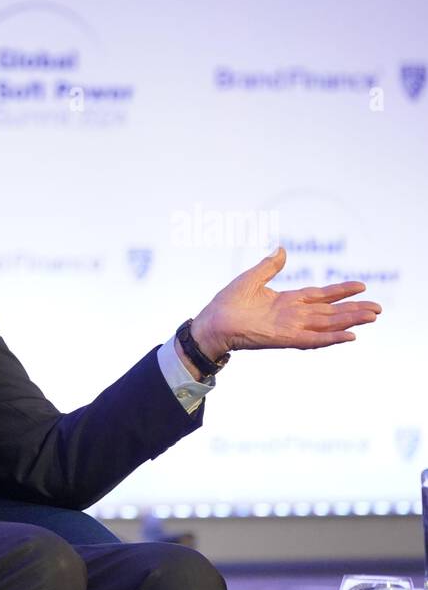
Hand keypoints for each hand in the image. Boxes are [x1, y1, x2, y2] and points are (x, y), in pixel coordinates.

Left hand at [189, 246, 381, 363]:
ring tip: (372, 318)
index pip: (320, 296)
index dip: (340, 291)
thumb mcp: (251, 278)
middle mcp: (292, 315)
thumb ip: (269, 266)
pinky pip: (312, 339)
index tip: (362, 286)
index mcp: (287, 301)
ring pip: (327, 325)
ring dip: (350, 321)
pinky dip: (331, 339)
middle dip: (354, 310)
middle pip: (330, 312)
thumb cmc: (227, 303)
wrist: (211, 322)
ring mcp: (290, 327)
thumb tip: (282, 249)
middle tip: (378, 308)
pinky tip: (350, 337)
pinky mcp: (284, 338)